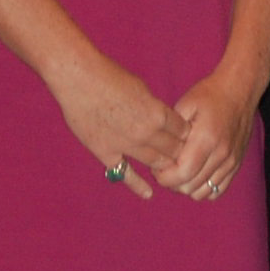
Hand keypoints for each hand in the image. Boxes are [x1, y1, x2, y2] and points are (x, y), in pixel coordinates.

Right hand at [47, 52, 188, 200]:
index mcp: (158, 113)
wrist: (79, 79)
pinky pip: (125, 174)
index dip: (188, 135)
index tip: (190, 138)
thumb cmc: (110, 76)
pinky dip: (138, 185)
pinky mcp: (106, 153)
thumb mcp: (142, 89)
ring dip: (164, 166)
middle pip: (173, 150)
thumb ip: (154, 108)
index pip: (183, 132)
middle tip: (184, 157)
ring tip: (171, 170)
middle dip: (180, 153)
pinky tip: (149, 194)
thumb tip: (161, 120)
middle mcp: (146, 133)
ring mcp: (126, 146)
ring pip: (154, 163)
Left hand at [161, 72, 259, 200]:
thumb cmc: (210, 95)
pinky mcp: (236, 164)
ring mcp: (231, 161)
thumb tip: (159, 153)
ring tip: (180, 171)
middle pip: (190, 187)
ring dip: (187, 187)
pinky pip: (218, 191)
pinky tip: (196, 175)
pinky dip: (203, 189)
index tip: (157, 167)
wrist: (240, 89)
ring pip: (203, 192)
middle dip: (172, 183)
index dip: (164, 177)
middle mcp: (221, 154)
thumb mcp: (185, 104)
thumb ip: (172, 131)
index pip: (181, 174)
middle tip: (165, 168)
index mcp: (206, 139)